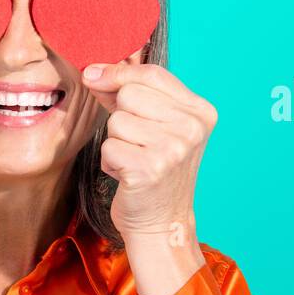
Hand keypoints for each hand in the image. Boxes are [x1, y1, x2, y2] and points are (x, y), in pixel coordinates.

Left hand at [81, 62, 216, 238]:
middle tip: (136, 143)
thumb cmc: (155, 172)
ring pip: (116, 122)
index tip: (93, 75)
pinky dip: (110, 163)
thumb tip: (94, 71)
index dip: (117, 72)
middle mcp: (192, 128)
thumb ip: (131, 95)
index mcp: (200, 112)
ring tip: (133, 161)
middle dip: (120, 116)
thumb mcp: (156, 127)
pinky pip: (108, 148)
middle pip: (129, 94)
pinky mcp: (149, 169)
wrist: (162, 223)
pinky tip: (127, 176)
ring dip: (115, 142)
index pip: (153, 74)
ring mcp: (173, 149)